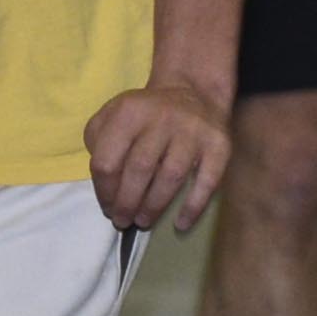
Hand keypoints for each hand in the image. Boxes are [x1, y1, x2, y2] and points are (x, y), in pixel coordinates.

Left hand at [88, 76, 232, 234]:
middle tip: (123, 220)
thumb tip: (104, 184)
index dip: (104, 191)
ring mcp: (192, 132)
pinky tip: (181, 223)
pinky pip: (207, 181)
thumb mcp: (113, 114)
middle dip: (127, 203)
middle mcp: (161, 119)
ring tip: (144, 221)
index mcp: (130, 112)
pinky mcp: (218, 145)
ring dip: (154, 206)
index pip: (108, 161)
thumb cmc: (145, 114)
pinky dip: (193, 206)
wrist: (192, 91)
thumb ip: (98, 141)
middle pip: (139, 170)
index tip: (108, 207)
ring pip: (170, 177)